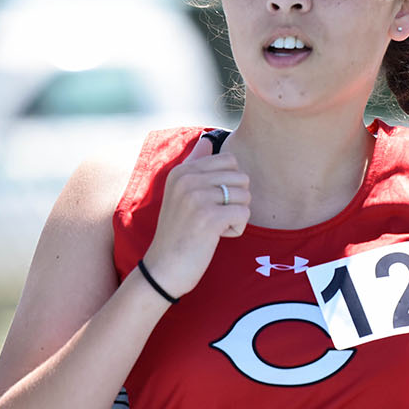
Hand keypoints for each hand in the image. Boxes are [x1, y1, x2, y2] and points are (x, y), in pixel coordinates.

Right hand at [140, 134, 250, 297]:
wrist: (163, 268)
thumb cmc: (178, 233)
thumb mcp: (179, 193)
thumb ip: (194, 165)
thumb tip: (207, 140)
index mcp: (182, 170)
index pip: (230, 160)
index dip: (228, 185)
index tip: (209, 203)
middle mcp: (188, 179)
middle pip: (241, 177)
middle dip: (235, 201)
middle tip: (211, 218)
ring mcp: (197, 197)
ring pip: (245, 196)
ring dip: (235, 216)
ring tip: (211, 227)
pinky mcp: (209, 217)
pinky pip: (244, 214)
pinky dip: (236, 229)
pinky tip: (215, 237)